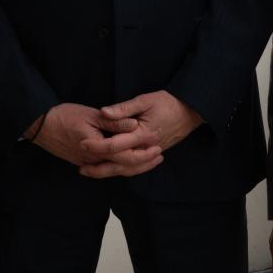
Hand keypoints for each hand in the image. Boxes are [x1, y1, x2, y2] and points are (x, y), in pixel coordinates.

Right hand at [28, 103, 161, 175]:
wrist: (39, 126)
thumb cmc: (63, 116)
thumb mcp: (91, 114)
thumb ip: (114, 122)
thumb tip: (135, 126)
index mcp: (97, 148)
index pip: (126, 155)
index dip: (144, 151)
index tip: (157, 144)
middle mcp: (93, 160)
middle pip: (123, 168)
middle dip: (144, 163)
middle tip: (159, 155)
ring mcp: (87, 163)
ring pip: (115, 171)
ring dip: (133, 166)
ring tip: (148, 160)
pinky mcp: (82, 162)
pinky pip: (105, 169)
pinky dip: (119, 166)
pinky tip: (126, 161)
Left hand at [81, 90, 201, 179]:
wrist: (190, 111)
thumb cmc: (167, 102)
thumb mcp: (144, 100)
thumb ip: (123, 109)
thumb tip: (103, 112)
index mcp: (143, 134)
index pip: (115, 145)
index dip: (97, 146)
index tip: (82, 144)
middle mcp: (147, 148)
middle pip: (120, 164)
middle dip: (100, 167)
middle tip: (81, 169)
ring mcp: (151, 153)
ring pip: (128, 170)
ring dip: (110, 173)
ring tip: (92, 173)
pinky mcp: (153, 154)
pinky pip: (136, 167)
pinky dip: (123, 171)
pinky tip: (111, 170)